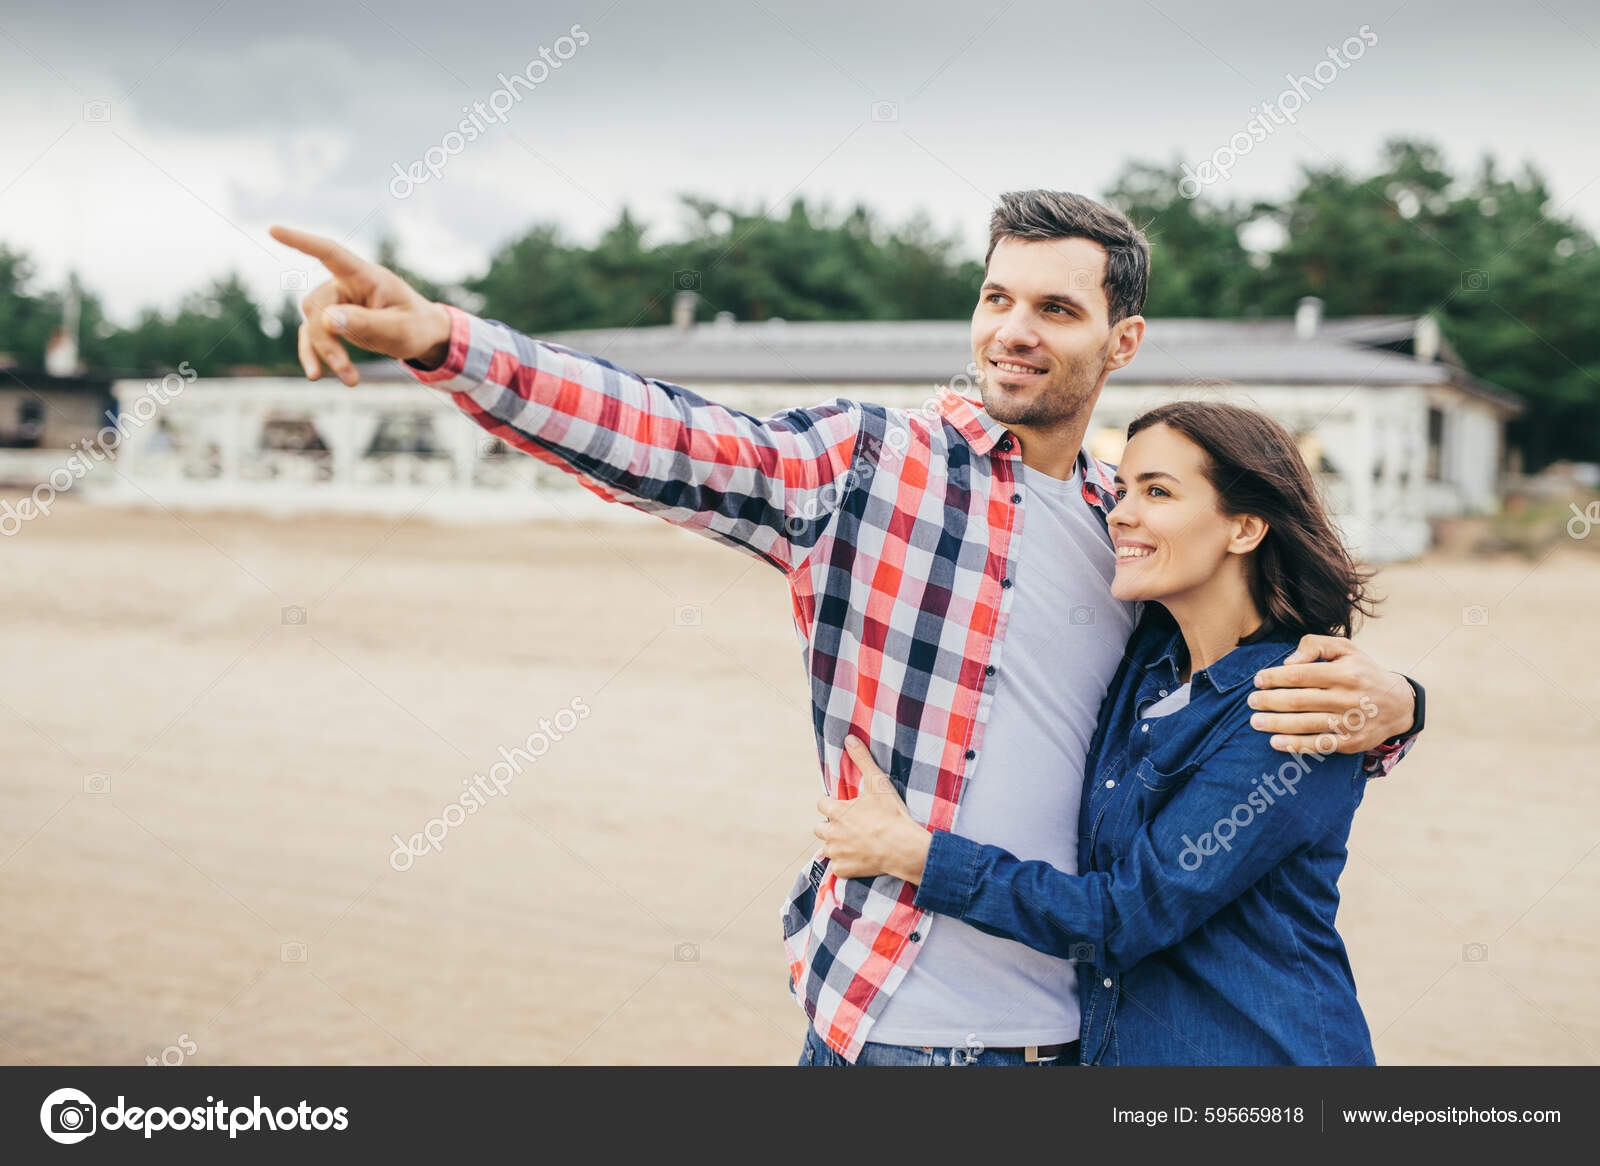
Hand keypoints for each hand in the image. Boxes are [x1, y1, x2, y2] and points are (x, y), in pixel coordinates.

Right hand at [269, 225, 453, 384]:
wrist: (422, 334)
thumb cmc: (415, 324)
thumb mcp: (399, 328)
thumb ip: (365, 323)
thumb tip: (326, 319)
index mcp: (365, 276)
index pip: (330, 253)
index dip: (302, 242)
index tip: (274, 230)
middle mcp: (345, 284)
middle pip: (319, 306)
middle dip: (328, 341)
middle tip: (348, 373)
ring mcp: (336, 302)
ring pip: (313, 323)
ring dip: (325, 352)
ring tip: (350, 379)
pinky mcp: (332, 321)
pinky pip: (311, 335)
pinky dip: (313, 354)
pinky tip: (316, 374)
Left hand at [814, 736, 932, 882]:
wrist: (903, 848)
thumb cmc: (890, 814)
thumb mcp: (877, 782)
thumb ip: (862, 759)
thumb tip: (849, 737)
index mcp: (836, 811)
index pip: (821, 804)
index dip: (831, 804)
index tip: (843, 806)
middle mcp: (831, 832)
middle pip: (819, 828)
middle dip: (830, 826)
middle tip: (849, 825)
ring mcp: (836, 853)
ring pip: (826, 848)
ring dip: (836, 845)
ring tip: (854, 843)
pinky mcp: (844, 870)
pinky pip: (837, 868)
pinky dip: (845, 864)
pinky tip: (858, 859)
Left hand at [1249, 634, 1415, 754]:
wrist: (1399, 704)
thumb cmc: (1363, 672)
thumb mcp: (1345, 649)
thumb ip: (1315, 645)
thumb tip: (1288, 661)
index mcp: (1344, 673)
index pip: (1300, 675)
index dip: (1274, 678)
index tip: (1258, 680)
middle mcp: (1347, 698)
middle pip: (1298, 701)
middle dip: (1269, 702)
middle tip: (1251, 702)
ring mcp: (1350, 723)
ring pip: (1305, 724)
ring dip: (1276, 724)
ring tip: (1255, 721)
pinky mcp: (1352, 742)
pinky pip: (1319, 745)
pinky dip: (1295, 745)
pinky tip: (1275, 742)